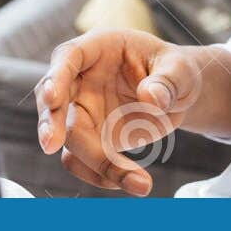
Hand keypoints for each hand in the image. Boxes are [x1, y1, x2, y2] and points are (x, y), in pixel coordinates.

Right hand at [34, 29, 230, 196]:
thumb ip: (167, 81)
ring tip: (139, 183)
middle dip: (50, 123)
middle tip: (51, 145)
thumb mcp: (180, 69)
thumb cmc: (174, 71)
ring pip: (69, 139)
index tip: (51, 97)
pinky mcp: (91, 137)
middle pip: (54, 100)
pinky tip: (132, 181)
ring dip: (93, 164)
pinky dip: (102, 176)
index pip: (68, 57)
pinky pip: (82, 161)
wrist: (177, 95)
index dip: (56, 76)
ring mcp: (82, 110)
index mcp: (98, 48)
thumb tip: (150, 97)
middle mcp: (82, 79)